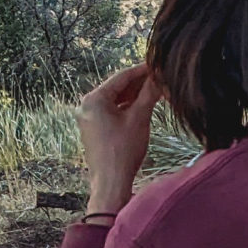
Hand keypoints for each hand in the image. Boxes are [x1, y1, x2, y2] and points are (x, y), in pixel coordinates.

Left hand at [78, 63, 162, 215]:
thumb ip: (149, 94)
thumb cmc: (123, 151)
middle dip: (139, 84)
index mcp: (94, 99)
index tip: (157, 64)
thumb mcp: (139, 118)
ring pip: (115, 101)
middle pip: (117, 88)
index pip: (121, 77)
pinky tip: (142, 107)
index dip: (142, 70)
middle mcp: (87, 106)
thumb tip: (160, 77)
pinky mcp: (93, 130)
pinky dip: (126, 109)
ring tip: (155, 91)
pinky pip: (111, 112)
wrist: (110, 183)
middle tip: (159, 78)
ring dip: (134, 96)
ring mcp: (88, 119)